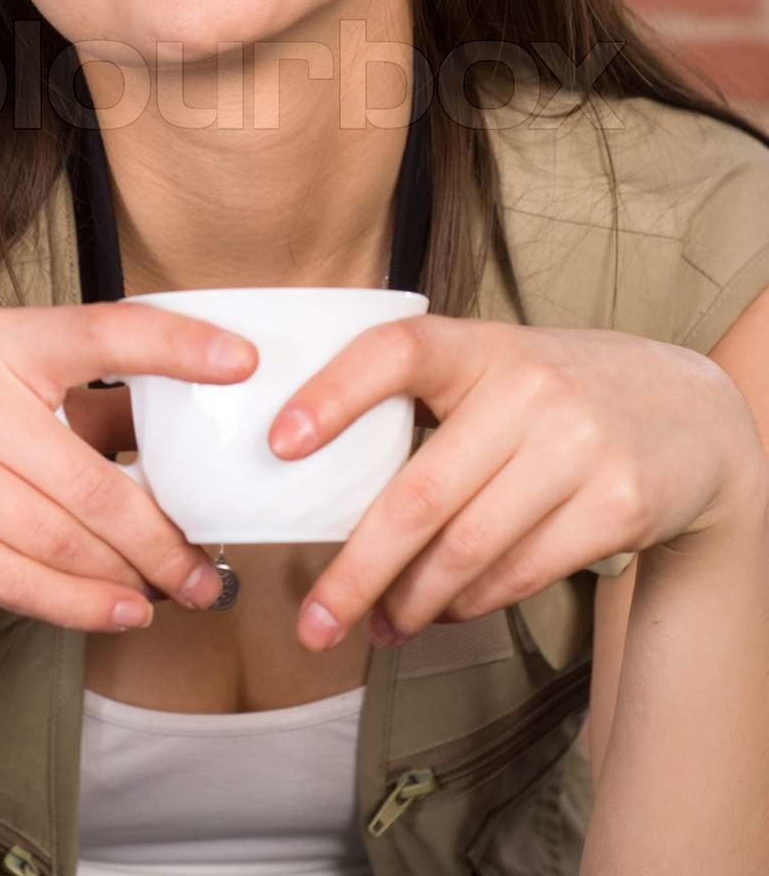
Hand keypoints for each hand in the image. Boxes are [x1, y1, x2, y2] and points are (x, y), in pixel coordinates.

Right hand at [0, 302, 256, 627]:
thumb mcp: (0, 390)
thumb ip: (87, 407)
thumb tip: (193, 441)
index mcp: (1, 339)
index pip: (102, 330)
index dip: (176, 345)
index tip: (243, 363)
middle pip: (92, 479)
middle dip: (162, 535)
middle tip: (209, 570)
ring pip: (59, 536)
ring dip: (126, 578)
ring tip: (174, 595)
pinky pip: (15, 577)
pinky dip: (77, 604)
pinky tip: (120, 613)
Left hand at [266, 315, 763, 651]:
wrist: (694, 414)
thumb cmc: (563, 395)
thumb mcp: (500, 368)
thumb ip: (429, 402)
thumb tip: (321, 478)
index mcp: (484, 345)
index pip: (398, 351)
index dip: (333, 393)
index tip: (278, 443)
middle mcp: (531, 390)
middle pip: (421, 494)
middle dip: (357, 570)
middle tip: (314, 621)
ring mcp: (579, 448)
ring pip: (467, 550)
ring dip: (412, 603)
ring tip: (381, 627)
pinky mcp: (618, 505)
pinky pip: (520, 574)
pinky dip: (471, 605)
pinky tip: (445, 613)